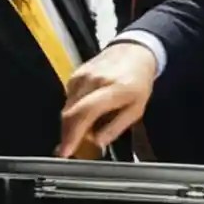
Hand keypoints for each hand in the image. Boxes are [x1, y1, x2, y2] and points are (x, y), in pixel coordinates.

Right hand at [58, 42, 157, 157]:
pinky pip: (69, 98)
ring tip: (84, 130)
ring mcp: (83, 75)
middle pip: (70, 113)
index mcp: (114, 89)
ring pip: (67, 107)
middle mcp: (94, 80)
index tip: (65, 151)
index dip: (72, 134)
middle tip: (70, 149)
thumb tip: (96, 142)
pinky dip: (73, 110)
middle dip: (67, 134)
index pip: (85, 112)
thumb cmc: (138, 83)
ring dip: (71, 123)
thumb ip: (116, 127)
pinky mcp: (75, 74)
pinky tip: (85, 112)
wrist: (134, 52)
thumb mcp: (136, 110)